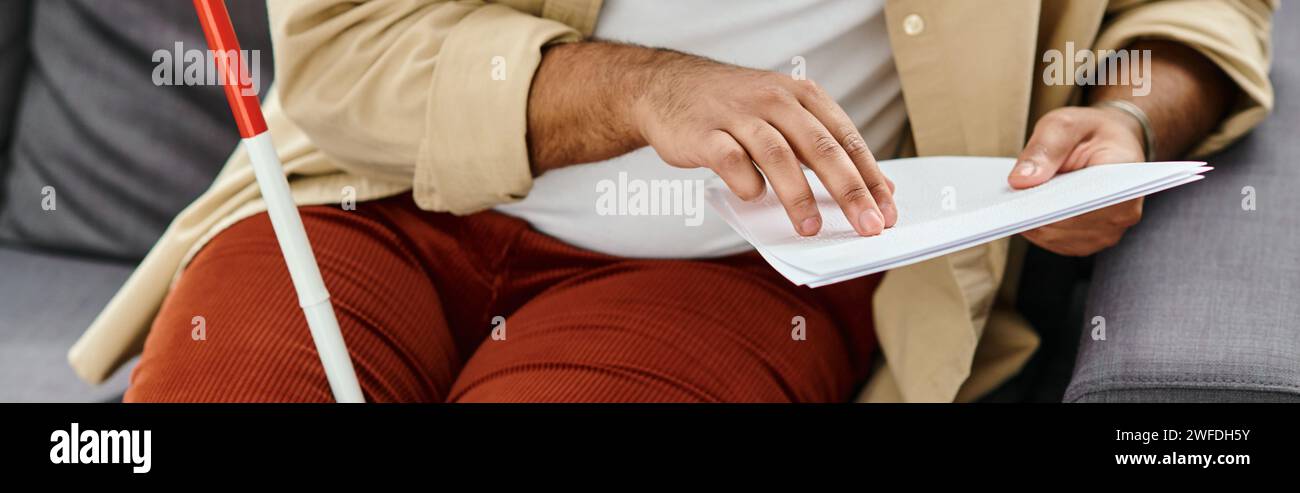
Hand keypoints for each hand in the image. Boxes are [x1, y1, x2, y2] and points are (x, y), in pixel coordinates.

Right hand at [630, 58, 896, 236]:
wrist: (668, 87)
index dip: (870, 178)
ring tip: (812, 229)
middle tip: (866, 226)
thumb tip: (877, 191)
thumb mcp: (785, 115)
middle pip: (820, 147)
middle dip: (848, 191)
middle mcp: (775, 100)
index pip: (846, 139)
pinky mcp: (704, 132)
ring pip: (778, 155)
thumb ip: (826, 148)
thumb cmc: (736, 110)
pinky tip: (755, 199)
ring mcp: (738, 114)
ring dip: (798, 195)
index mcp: (803, 97)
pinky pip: (730, 160)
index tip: (887, 213)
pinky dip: (746, 182)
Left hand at [1008, 105, 1146, 255]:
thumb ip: (1044, 149)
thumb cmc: (1089, 131)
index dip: (1051, 204)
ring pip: (1057, 238)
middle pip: (1068, 225)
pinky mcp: (1089, 241)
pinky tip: (1024, 211)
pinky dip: (1036, 228)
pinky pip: (1055, 242)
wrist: (1110, 143)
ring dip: (1033, 222)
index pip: (1087, 202)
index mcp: (1126, 178)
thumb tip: (1020, 181)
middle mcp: (1123, 212)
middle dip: (1035, 212)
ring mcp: (1108, 232)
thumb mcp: (1064, 125)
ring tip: (1014, 203)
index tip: (1022, 201)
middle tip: (1006, 201)